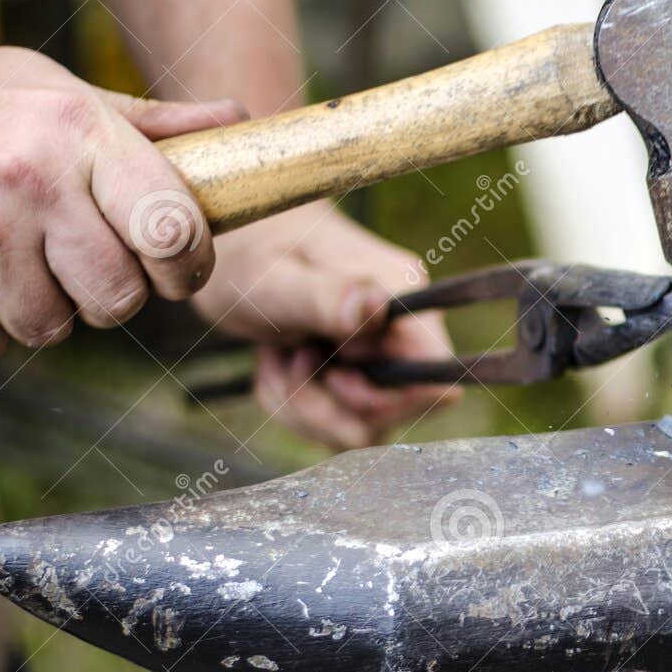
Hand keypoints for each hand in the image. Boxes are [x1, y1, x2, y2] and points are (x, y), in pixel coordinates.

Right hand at [0, 35, 244, 356]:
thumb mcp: (50, 92)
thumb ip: (146, 125)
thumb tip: (237, 123)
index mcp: (77, 127)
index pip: (178, 227)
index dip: (188, 265)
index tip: (175, 269)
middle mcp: (33, 177)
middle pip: (121, 297)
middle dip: (103, 295)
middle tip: (66, 262)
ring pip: (55, 327)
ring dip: (35, 309)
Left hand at [189, 204, 457, 448]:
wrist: (237, 245)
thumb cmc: (251, 252)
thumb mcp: (272, 278)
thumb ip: (323, 296)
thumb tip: (372, 308)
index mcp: (400, 293)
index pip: (433, 380)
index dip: (381, 396)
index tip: (333, 369)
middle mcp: (405, 327)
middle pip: (395, 413)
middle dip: (329, 405)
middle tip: (289, 357)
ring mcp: (383, 355)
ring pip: (364, 427)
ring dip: (306, 407)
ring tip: (277, 356)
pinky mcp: (361, 374)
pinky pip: (341, 423)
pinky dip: (298, 408)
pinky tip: (279, 364)